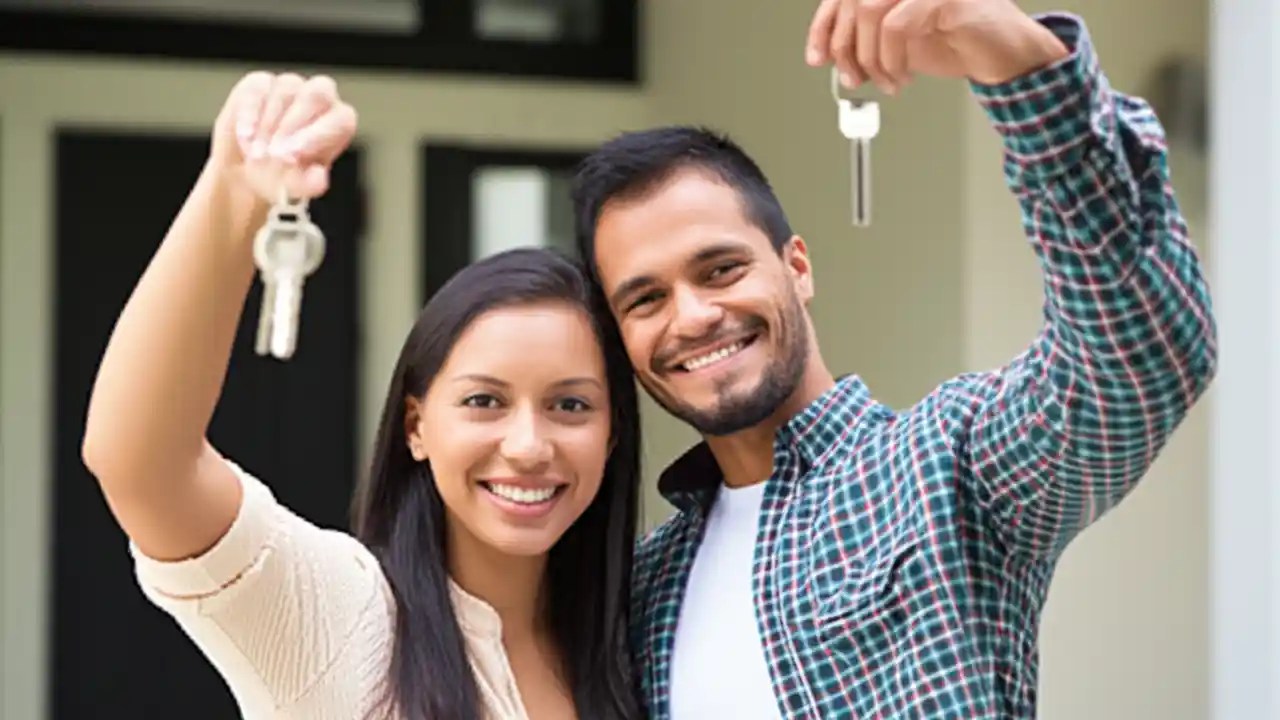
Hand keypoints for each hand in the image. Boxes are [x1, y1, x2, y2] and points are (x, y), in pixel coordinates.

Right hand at [209, 71, 357, 200]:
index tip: (293, 156)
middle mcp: (320, 99)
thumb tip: (319, 178)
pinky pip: (258, 88)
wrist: (245, 169)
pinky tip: (246, 136)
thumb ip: (309, 184)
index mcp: (338, 123)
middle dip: (293, 125)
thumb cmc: (281, 175)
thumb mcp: (294, 187)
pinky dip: (250, 113)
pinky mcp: (260, 83)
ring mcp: (290, 87)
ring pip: (285, 92)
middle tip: (274, 155)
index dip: (319, 135)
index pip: (342, 119)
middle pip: (317, 94)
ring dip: (268, 126)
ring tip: (257, 154)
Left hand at [804, 0, 1069, 94]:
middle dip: (845, 49)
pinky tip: (902, 78)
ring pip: (869, 11)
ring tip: (886, 82)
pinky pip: (897, 24)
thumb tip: (830, 55)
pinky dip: (892, 59)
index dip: (823, 27)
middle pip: (851, 2)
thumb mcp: (897, 46)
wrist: (1004, 54)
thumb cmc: (956, 42)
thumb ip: (865, 43)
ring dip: (870, 58)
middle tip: (853, 79)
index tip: (817, 58)